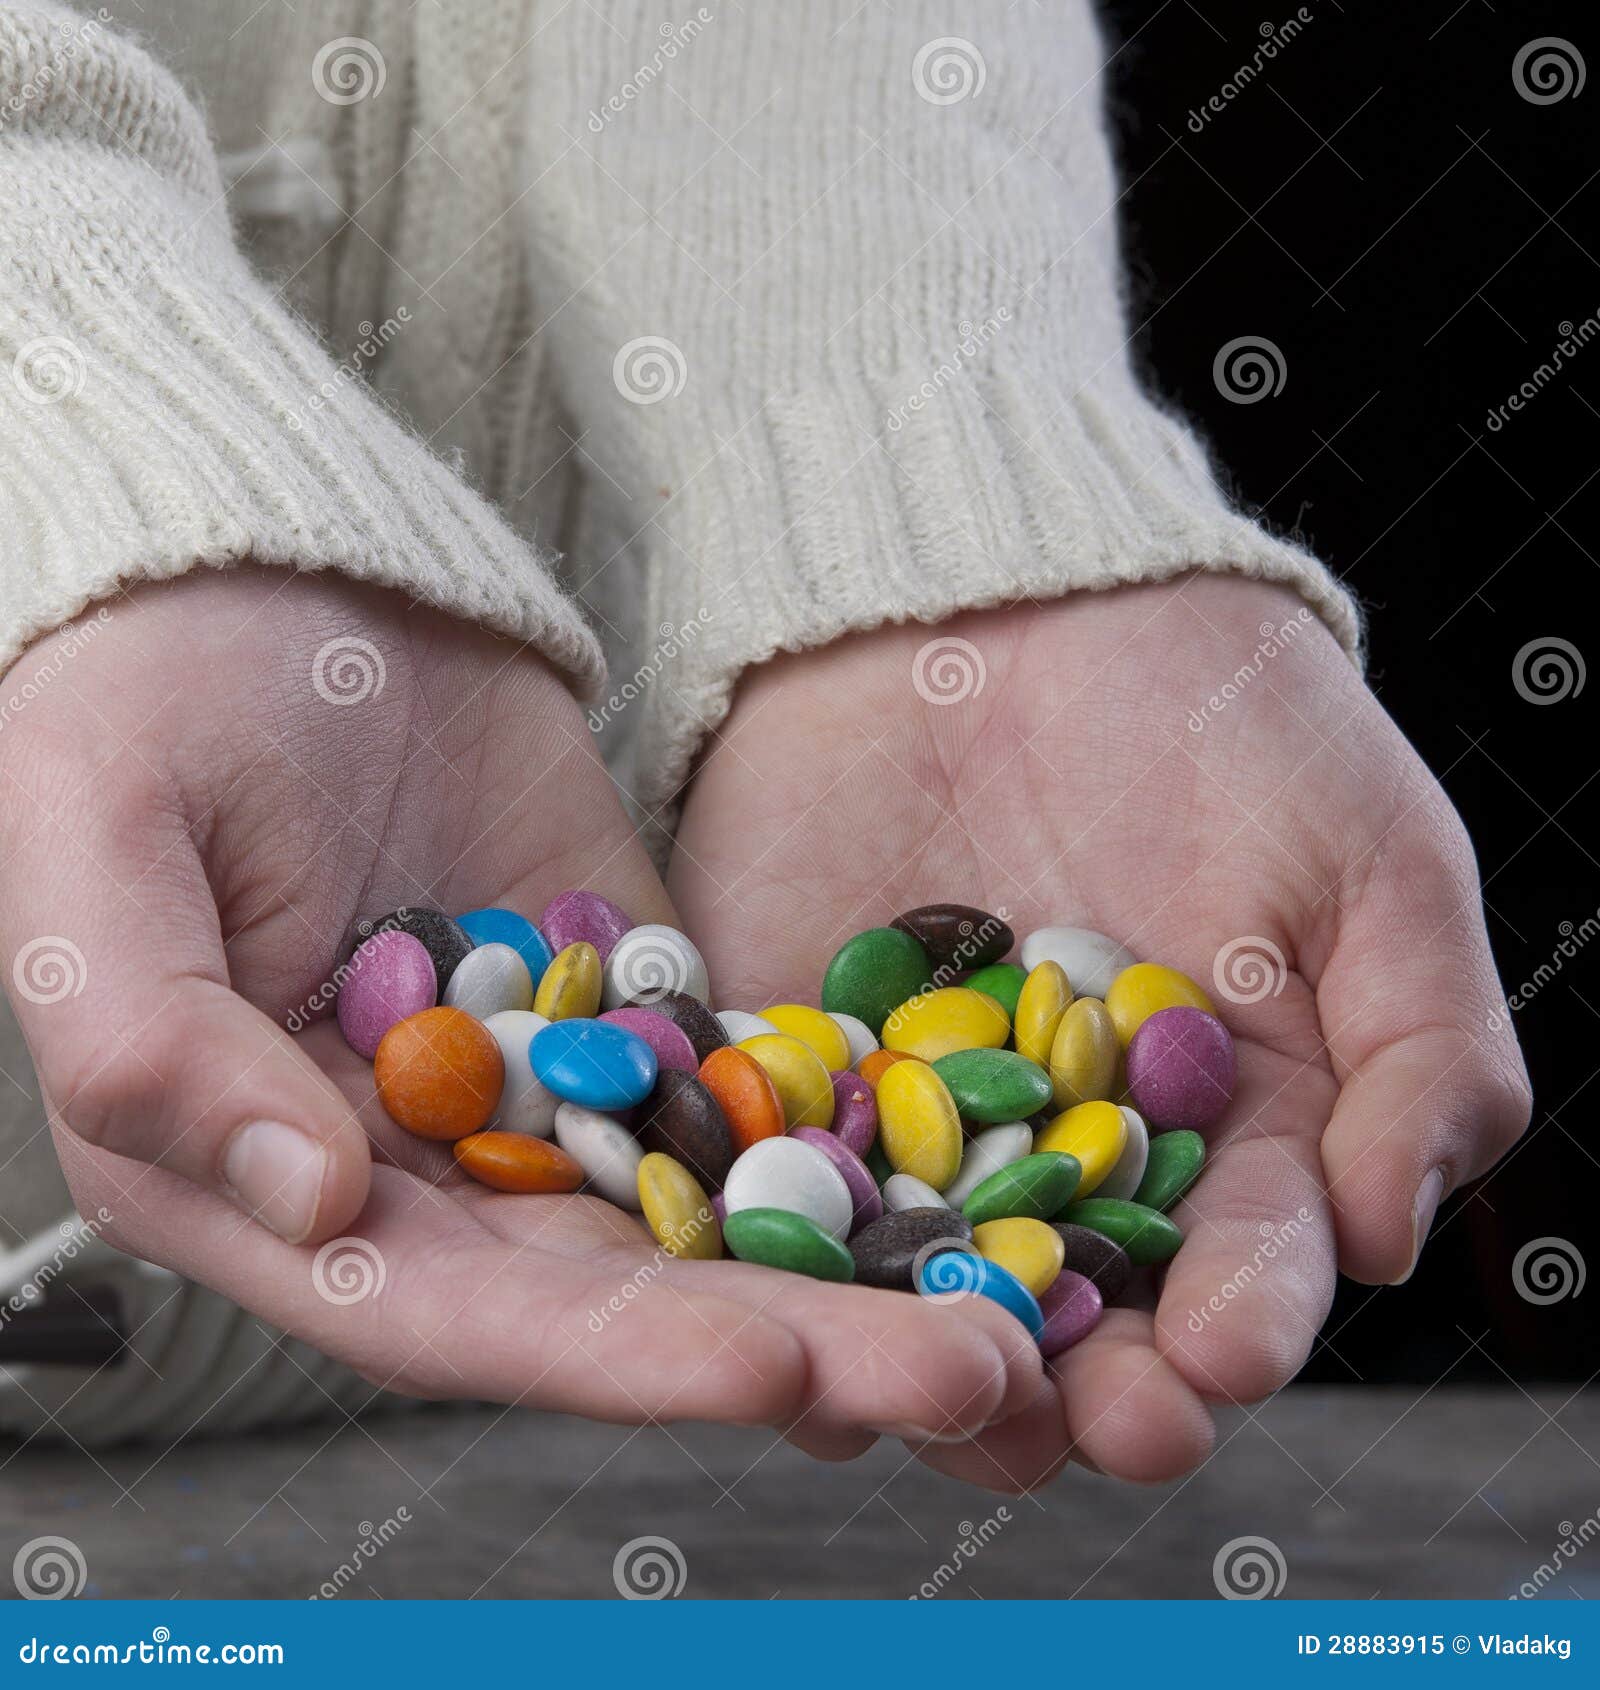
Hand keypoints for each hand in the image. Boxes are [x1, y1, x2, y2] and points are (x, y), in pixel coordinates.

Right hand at [0, 567, 1041, 1441]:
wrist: (265, 579)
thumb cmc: (130, 703)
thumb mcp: (95, 850)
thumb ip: (155, 1037)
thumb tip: (315, 1192)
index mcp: (270, 1178)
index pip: (452, 1309)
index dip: (610, 1354)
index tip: (772, 1367)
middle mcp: (429, 1167)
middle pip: (620, 1290)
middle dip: (793, 1339)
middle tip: (974, 1377)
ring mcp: (551, 1084)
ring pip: (711, 1208)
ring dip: (861, 1268)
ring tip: (1024, 1316)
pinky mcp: (639, 994)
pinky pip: (754, 1078)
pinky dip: (863, 1135)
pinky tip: (987, 1176)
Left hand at [670, 574, 1531, 1487]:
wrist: (1010, 592)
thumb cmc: (1223, 717)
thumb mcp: (1368, 860)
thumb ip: (1421, 1047)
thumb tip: (1391, 1240)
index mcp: (1226, 1120)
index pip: (1242, 1251)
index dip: (1242, 1314)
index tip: (1222, 1358)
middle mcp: (1073, 1147)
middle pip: (1084, 1303)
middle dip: (1092, 1379)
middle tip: (1090, 1428)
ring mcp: (925, 1116)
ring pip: (925, 1273)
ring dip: (931, 1350)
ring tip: (939, 1401)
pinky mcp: (797, 1063)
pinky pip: (780, 1177)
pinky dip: (778, 1246)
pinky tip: (783, 1311)